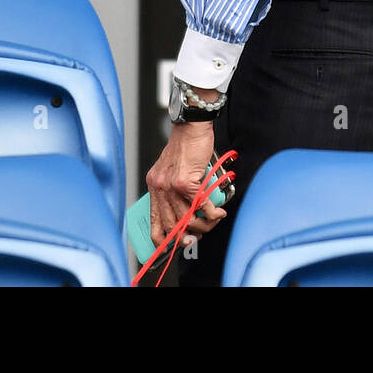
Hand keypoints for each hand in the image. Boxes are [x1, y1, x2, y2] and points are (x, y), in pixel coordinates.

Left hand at [145, 120, 227, 251]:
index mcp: (154, 186)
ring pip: (188, 218)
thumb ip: (178, 190)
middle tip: (199, 235)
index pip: (154, 222)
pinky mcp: (186, 181)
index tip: (174, 246)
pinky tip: (219, 212)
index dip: (163, 241)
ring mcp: (171, 186)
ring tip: (213, 221)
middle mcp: (159, 188)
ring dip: (204, 224)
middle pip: (172, 226)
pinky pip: (201, 205)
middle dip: (188, 236)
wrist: (191, 126)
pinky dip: (213, 213)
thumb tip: (191, 211)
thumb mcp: (174, 170)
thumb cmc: (186, 145)